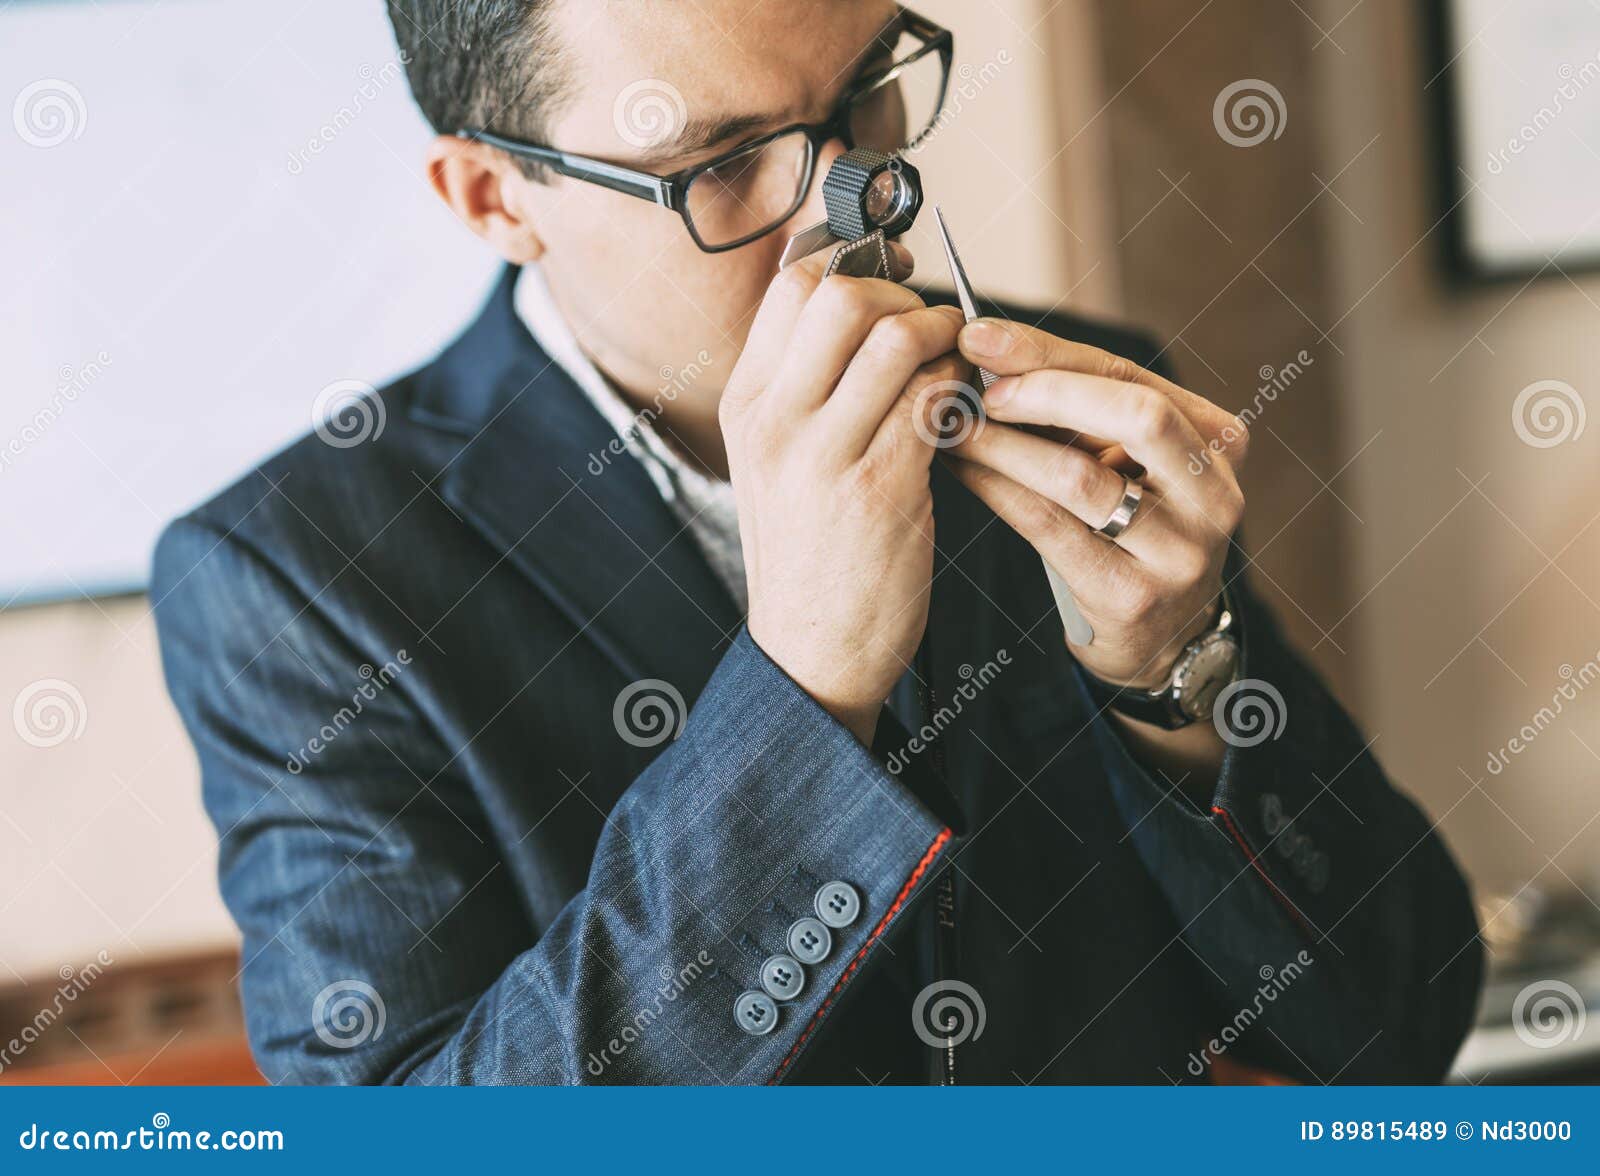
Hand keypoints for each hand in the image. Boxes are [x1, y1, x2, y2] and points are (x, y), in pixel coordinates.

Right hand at [721, 247, 968, 744]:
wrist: (811, 654)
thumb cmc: (809, 556)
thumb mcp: (776, 463)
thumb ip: (804, 390)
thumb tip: (861, 314)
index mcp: (747, 404)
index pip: (791, 285)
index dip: (856, 263)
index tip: (898, 276)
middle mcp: (775, 420)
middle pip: (841, 295)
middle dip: (906, 295)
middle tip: (935, 327)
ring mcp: (823, 454)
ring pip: (895, 338)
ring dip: (945, 339)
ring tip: (957, 367)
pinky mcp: (881, 490)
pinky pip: (934, 399)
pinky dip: (962, 389)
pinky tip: (967, 412)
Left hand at [945, 317, 1247, 691]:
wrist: (1156, 636)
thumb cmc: (1128, 529)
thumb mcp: (1125, 462)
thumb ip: (1078, 409)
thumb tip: (985, 349)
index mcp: (1218, 440)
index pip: (1129, 375)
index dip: (1049, 352)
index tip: (978, 334)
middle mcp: (1213, 493)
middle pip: (1132, 413)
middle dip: (1044, 389)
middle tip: (977, 385)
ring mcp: (1179, 550)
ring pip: (1079, 477)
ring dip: (1004, 444)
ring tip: (952, 425)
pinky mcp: (1133, 596)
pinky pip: (1049, 527)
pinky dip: (997, 490)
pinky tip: (962, 470)